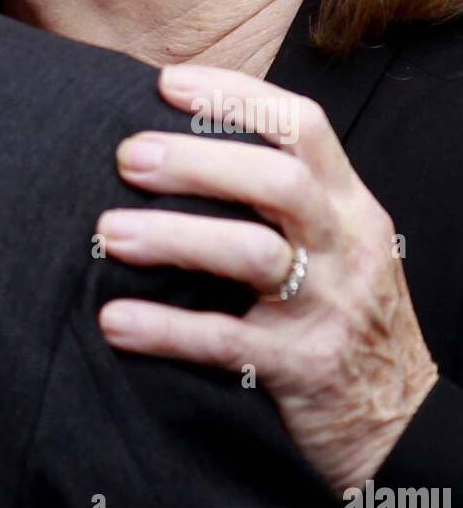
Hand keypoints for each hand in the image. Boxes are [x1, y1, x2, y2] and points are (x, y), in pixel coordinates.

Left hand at [97, 64, 438, 494]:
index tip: (168, 84)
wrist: (398, 423)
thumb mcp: (334, 242)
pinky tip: (115, 320)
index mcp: (348, 204)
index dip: (236, 96)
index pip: (302, 125)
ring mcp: (326, 307)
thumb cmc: (344, 313)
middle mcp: (343, 245)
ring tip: (109, 230)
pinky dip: (166, 328)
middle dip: (196, 161)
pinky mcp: (300, 368)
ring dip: (173, 236)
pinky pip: (227, 340)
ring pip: (253, 254)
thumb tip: (176, 141)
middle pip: (277, 181)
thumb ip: (279, 195)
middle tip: (128, 156)